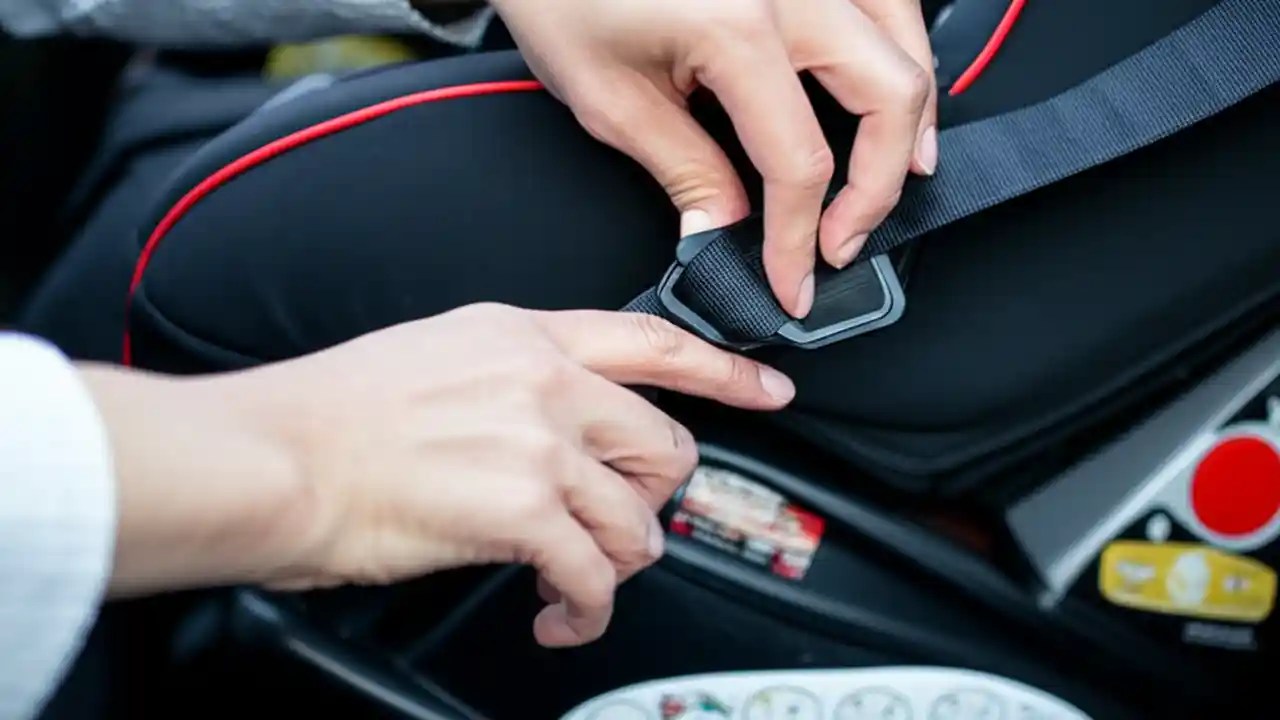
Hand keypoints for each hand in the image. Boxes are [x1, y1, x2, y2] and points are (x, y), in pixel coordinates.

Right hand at [86, 304, 793, 646]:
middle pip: (666, 446)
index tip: (768, 389)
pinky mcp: (523, 509)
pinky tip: (558, 615)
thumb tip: (559, 428)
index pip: (655, 341)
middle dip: (653, 500)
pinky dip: (585, 610)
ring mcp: (539, 443)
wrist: (274, 458)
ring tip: (576, 581)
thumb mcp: (434, 356)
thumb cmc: (331, 416)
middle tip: (621, 525)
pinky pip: (595, 574)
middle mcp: (544, 381)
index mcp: (523, 335)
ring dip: (618, 565)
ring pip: (639, 520)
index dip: (725, 370)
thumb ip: (511, 380)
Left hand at [492, 0, 936, 316]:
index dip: (799, 238)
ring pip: (906, 39)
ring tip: (897, 173)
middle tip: (842, 241)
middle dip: (878, 186)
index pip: (800, 160)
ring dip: (910, 115)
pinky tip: (884, 88)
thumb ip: (685, 170)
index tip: (793, 283)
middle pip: (888, 94)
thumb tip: (727, 231)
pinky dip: (897, 49)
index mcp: (737, 25)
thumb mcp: (609, 100)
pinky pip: (884, 0)